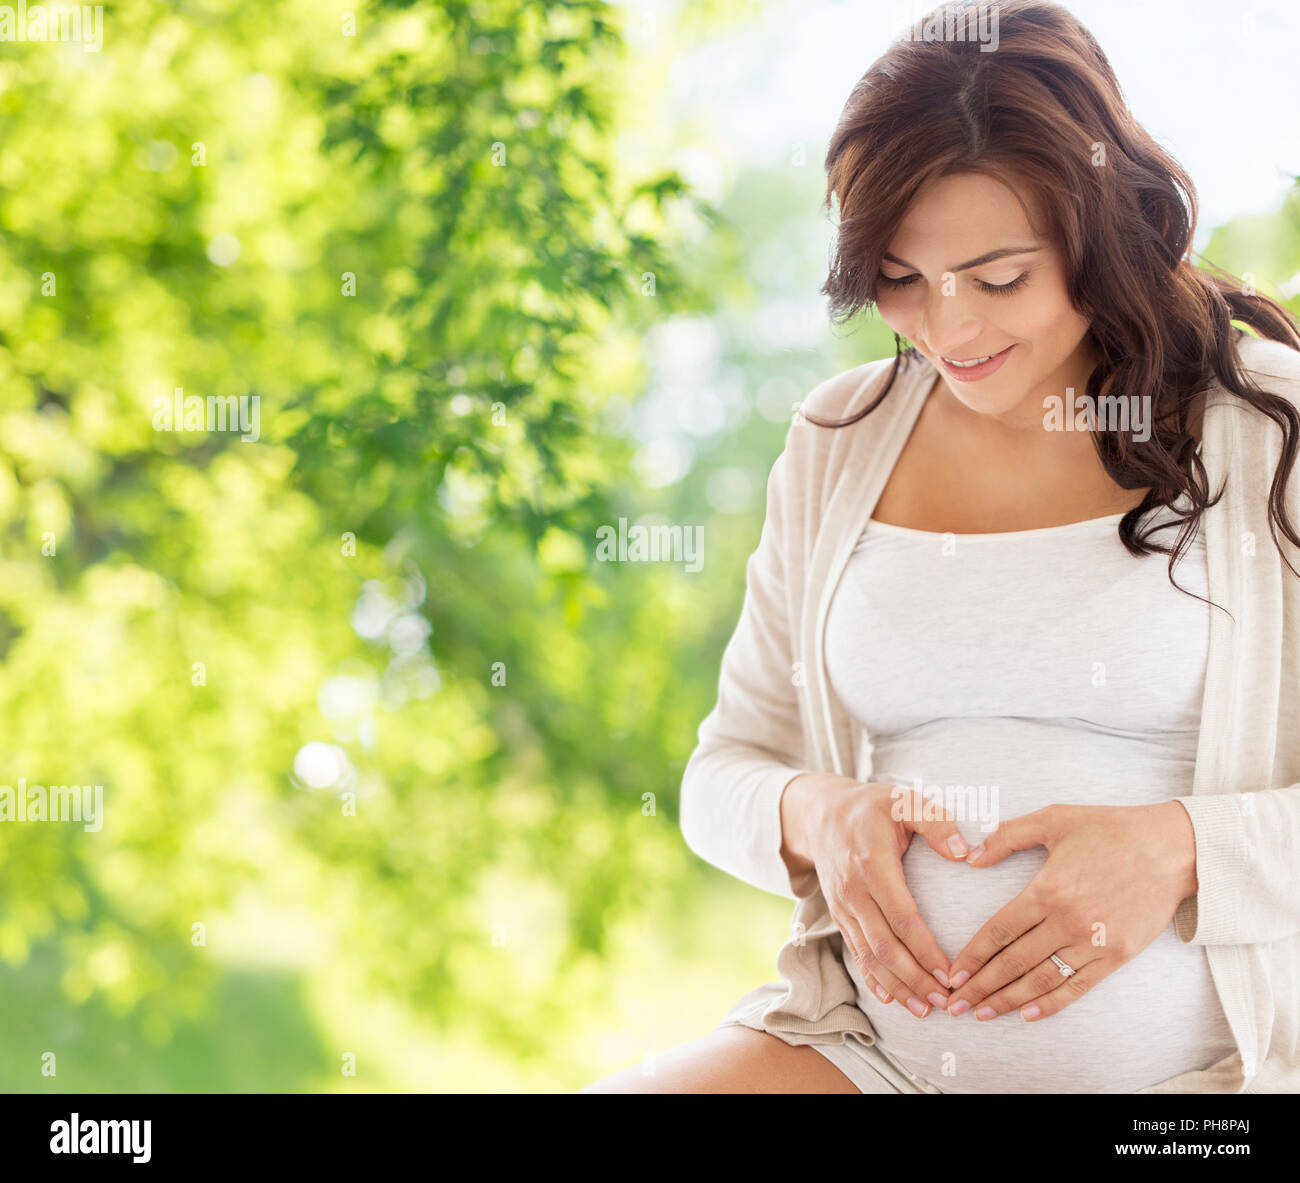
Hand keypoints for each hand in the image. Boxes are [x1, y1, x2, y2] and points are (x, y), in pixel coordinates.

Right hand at [781, 775, 971, 1017]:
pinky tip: (892, 998)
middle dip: (915, 979)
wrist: (821, 813)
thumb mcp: (904, 800)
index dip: (925, 949)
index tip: (951, 972)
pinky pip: (856, 951)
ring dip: (897, 987)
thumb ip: (936, 821)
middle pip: (885, 946)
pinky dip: (873, 978)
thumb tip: (964, 852)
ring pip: (869, 956)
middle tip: (946, 1002)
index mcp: (872, 865)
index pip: (902, 917)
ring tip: (926, 1010)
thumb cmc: (871, 807)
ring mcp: (843, 906)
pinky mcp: (839, 914)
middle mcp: (854, 891)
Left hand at [944, 801, 1197, 1021]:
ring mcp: (1093, 942)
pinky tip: (1027, 1014)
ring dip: (1008, 1000)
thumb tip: (971, 857)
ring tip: (982, 1014)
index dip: (972, 956)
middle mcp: (1066, 922)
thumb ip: (1008, 837)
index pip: (998, 932)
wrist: (1172, 848)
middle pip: (1013, 963)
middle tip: (954, 1005)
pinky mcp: (1118, 955)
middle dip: (980, 986)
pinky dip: (1051, 1004)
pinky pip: (1078, 987)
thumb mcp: (1053, 819)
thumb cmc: (1110, 829)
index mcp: (1047, 890)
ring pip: (1041, 980)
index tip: (952, 974)